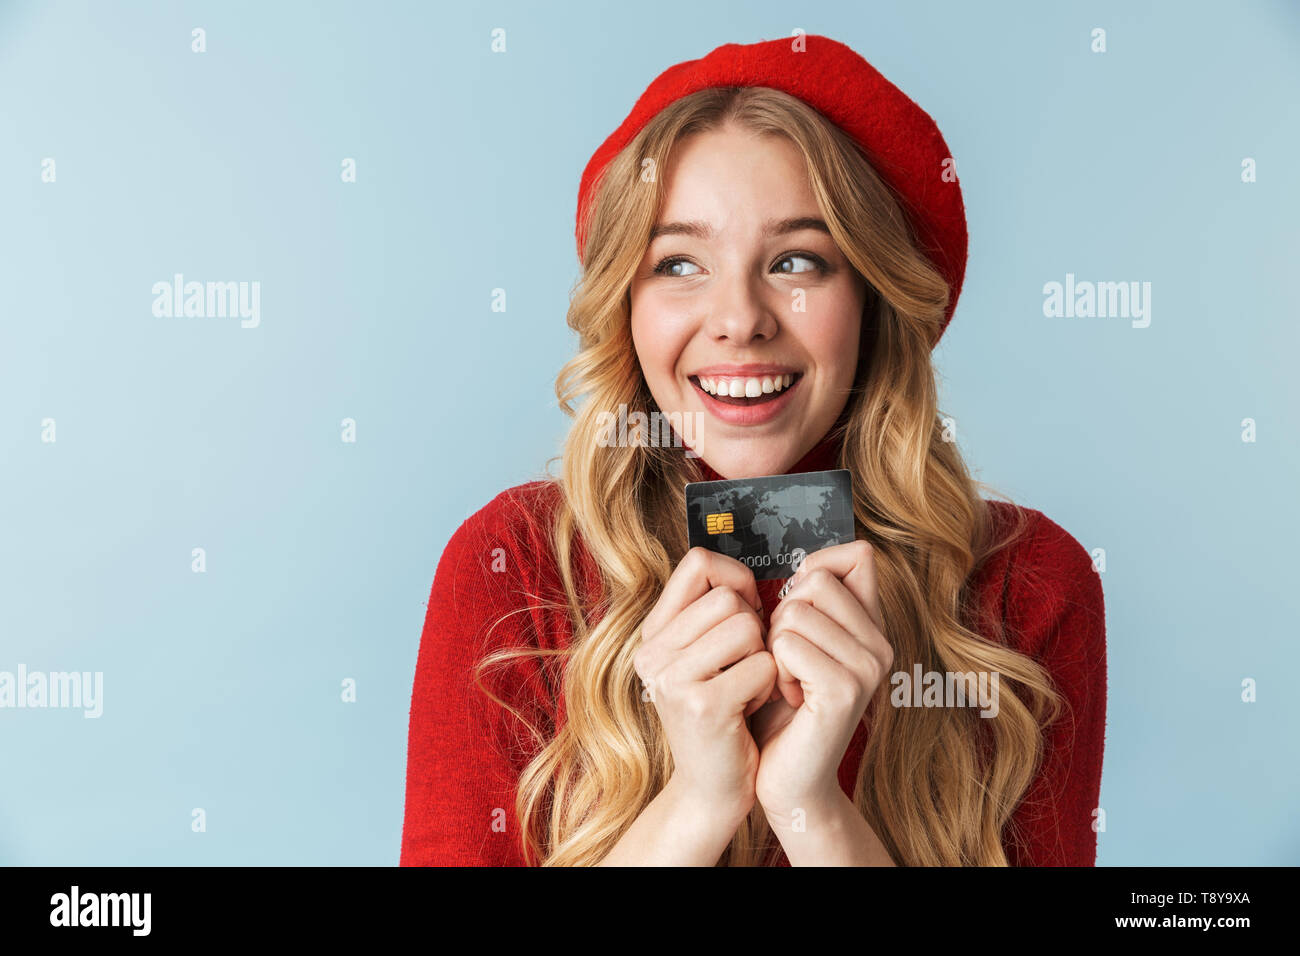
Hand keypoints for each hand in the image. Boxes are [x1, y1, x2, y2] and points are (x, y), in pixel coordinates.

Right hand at [634, 547, 777, 824]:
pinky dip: (769, 685)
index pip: (697, 562)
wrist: (712, 789)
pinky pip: (762, 664)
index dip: (734, 577)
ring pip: (747, 627)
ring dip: (762, 658)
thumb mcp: (708, 657)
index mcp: (653, 633)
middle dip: (753, 630)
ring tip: (745, 688)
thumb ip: (716, 613)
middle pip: (729, 597)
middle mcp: (652, 651)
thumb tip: (745, 572)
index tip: (745, 609)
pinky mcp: (702, 704)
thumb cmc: (724, 714)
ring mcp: (672, 677)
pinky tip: (750, 709)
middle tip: (743, 666)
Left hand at [751, 539, 893, 822]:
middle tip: (787, 660)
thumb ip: (810, 607)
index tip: (796, 606)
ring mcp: (868, 667)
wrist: (789, 780)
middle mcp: (880, 644)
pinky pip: (788, 644)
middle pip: (817, 580)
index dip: (817, 566)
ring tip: (788, 682)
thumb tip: (806, 563)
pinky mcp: (845, 690)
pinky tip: (788, 698)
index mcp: (872, 628)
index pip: (858, 555)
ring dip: (775, 647)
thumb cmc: (782, 710)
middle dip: (783, 615)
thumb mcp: (797, 646)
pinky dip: (775, 669)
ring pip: (796, 612)